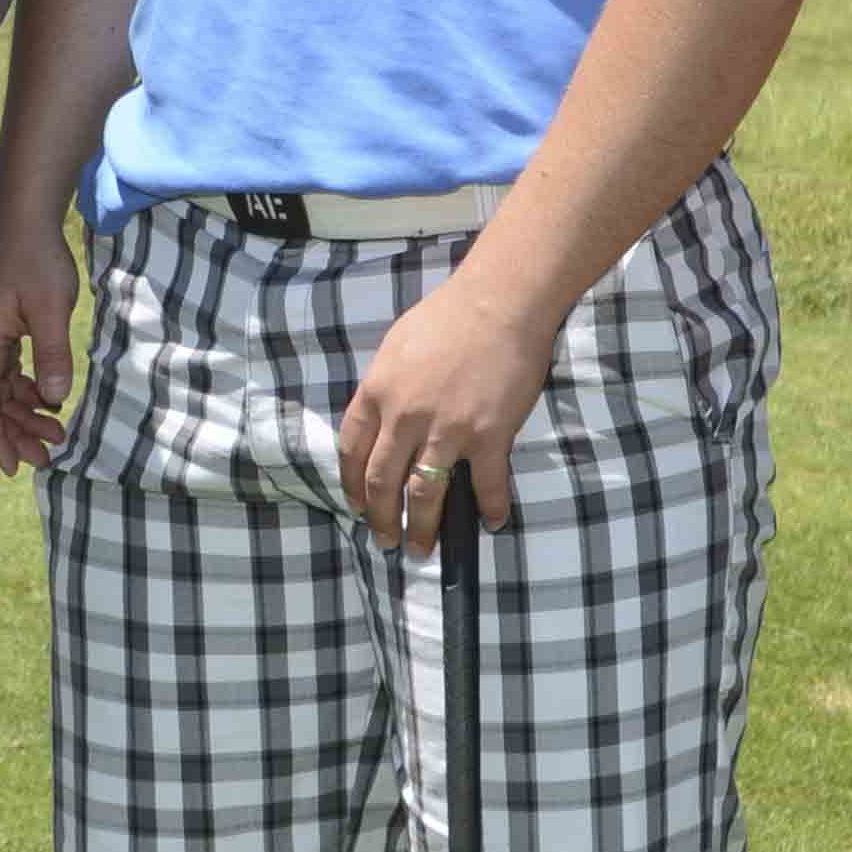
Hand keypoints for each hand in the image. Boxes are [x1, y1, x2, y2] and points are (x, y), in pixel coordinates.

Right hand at [0, 210, 86, 473]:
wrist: (24, 218)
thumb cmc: (36, 259)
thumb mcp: (52, 309)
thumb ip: (53, 355)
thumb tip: (54, 399)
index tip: (16, 469)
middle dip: (15, 434)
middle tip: (49, 457)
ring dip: (22, 414)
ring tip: (56, 433)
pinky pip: (4, 372)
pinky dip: (23, 391)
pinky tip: (48, 399)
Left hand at [335, 272, 558, 541]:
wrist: (499, 303)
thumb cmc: (448, 316)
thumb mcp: (396, 348)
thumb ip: (386, 388)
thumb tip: (384, 418)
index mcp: (377, 394)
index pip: (352, 452)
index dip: (352, 486)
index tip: (358, 506)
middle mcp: (404, 418)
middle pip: (382, 483)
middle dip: (381, 520)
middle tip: (386, 542)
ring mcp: (446, 432)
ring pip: (424, 496)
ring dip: (422, 529)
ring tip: (421, 549)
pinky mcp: (487, 438)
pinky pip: (486, 486)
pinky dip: (489, 510)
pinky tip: (491, 523)